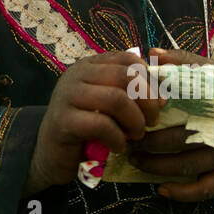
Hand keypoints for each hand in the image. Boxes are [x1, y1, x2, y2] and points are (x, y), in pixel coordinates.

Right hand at [23, 51, 165, 196]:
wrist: (49, 154)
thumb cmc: (85, 129)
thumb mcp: (108, 106)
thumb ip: (129, 95)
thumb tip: (164, 97)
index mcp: (90, 66)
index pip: (128, 59)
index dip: (150, 81)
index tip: (158, 103)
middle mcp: (77, 74)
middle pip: (125, 76)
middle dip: (147, 102)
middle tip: (151, 123)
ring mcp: (67, 95)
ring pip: (116, 98)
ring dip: (134, 121)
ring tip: (136, 135)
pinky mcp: (63, 121)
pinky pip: (101, 124)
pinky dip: (117, 138)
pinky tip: (118, 148)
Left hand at [127, 48, 213, 203]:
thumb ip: (185, 61)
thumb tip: (152, 54)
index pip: (175, 105)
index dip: (147, 109)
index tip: (128, 109)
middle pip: (174, 140)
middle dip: (146, 141)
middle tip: (126, 137)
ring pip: (184, 166)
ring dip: (154, 165)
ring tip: (134, 158)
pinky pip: (204, 190)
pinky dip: (181, 193)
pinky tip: (160, 189)